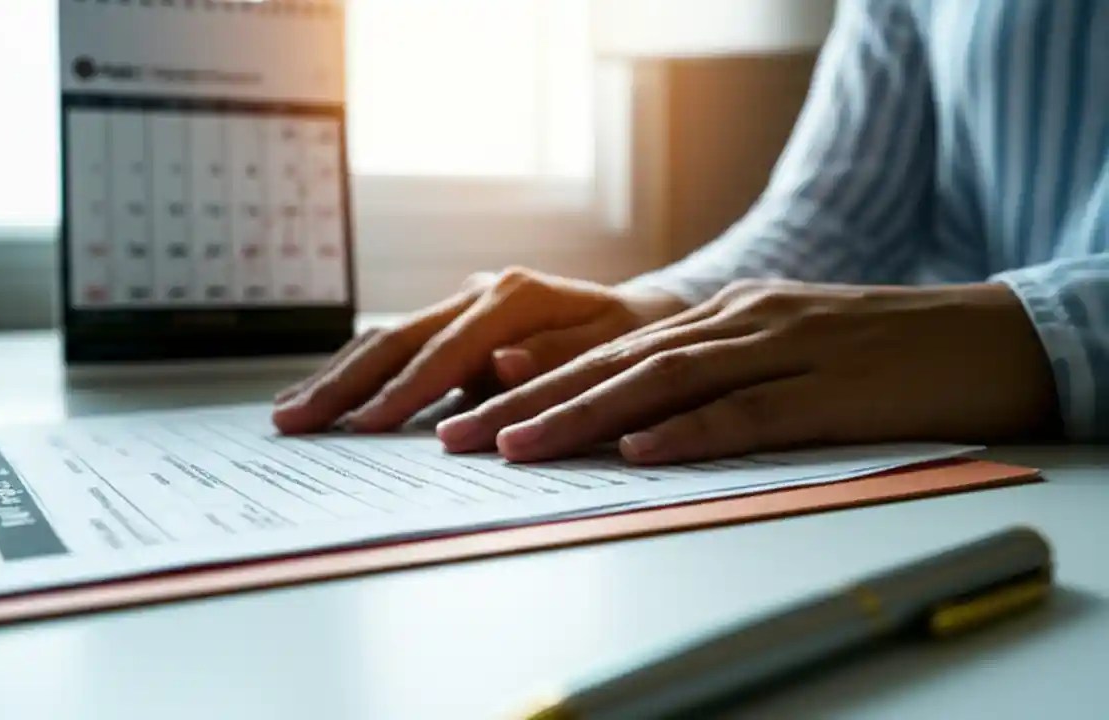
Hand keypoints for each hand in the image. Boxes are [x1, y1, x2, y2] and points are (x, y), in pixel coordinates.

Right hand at [272, 268, 688, 433]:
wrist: (642, 318)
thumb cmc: (634, 342)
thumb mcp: (617, 349)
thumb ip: (558, 357)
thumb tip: (498, 364)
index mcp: (516, 297)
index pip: (446, 350)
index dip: (403, 390)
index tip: (363, 426)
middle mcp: (480, 293)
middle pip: (398, 339)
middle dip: (344, 384)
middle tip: (293, 420)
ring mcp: (462, 305)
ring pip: (386, 339)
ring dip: (337, 378)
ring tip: (289, 413)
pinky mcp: (453, 324)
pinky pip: (396, 349)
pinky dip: (357, 375)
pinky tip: (323, 397)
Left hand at [435, 280, 1058, 462]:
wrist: (988, 335)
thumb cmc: (877, 354)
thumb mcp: (780, 349)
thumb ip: (711, 371)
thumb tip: (631, 418)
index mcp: (720, 315)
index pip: (607, 351)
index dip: (532, 381)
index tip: (467, 411)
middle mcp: (737, 321)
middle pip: (614, 364)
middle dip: (529, 401)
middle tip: (458, 437)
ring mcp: (782, 347)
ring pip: (664, 382)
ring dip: (584, 416)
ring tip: (517, 447)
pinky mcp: (829, 389)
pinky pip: (748, 412)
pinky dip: (689, 433)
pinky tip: (639, 454)